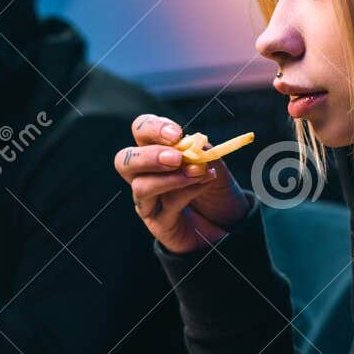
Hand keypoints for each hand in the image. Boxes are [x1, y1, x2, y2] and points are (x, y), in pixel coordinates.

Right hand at [115, 114, 248, 254]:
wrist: (229, 225)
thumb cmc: (217, 191)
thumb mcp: (216, 166)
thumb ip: (204, 153)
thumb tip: (193, 143)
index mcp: (156, 152)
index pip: (141, 131)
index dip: (153, 128)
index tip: (176, 134)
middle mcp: (145, 175)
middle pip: (124, 160)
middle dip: (148, 156)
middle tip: (176, 158)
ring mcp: (149, 201)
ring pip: (140, 187)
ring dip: (169, 178)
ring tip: (197, 173)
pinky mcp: (159, 223)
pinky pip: (165, 206)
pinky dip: (186, 192)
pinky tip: (204, 184)